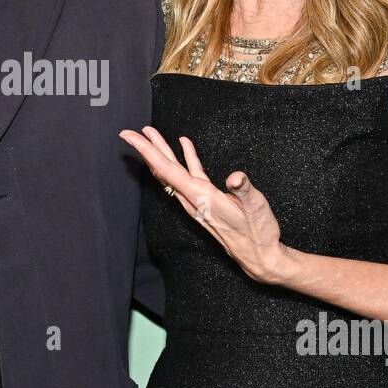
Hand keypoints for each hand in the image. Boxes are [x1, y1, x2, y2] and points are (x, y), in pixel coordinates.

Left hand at [119, 126, 287, 283]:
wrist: (258, 255)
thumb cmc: (257, 232)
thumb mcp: (255, 208)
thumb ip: (244, 190)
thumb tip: (236, 177)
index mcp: (200, 197)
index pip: (166, 170)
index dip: (147, 151)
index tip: (129, 137)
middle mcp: (193, 199)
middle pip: (163, 169)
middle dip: (147, 149)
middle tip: (129, 132)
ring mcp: (198, 201)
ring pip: (173, 172)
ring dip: (161, 152)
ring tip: (152, 134)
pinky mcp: (206, 201)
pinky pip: (190, 175)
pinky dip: (186, 159)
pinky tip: (185, 145)